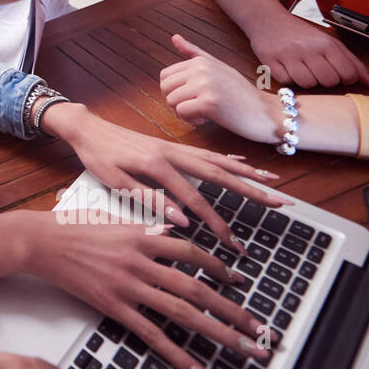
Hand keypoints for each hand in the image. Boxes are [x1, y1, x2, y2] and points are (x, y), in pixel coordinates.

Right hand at [24, 210, 271, 368]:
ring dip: (220, 333)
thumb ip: (145, 227)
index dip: (220, 267)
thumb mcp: (115, 219)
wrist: (40, 241)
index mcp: (143, 235)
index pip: (192, 252)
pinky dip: (180, 356)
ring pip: (183, 312)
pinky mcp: (114, 307)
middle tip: (259, 328)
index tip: (238, 279)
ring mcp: (128, 286)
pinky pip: (153, 336)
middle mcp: (141, 261)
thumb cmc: (73, 227)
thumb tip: (172, 233)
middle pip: (197, 288)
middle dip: (233, 310)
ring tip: (245, 348)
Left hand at [39, 102, 290, 245]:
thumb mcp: (115, 182)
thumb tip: (181, 220)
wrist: (87, 128)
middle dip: (252, 191)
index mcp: (158, 165)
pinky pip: (207, 153)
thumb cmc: (98, 157)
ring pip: (218, 161)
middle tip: (280, 202)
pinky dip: (228, 159)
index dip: (214, 221)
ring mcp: (175, 148)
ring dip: (247, 173)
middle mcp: (172, 154)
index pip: (194, 199)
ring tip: (274, 181)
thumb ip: (148, 199)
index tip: (231, 240)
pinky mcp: (172, 147)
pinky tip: (243, 164)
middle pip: (219, 175)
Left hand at [160, 34, 279, 142]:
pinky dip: (191, 119)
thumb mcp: (219, 67)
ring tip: (205, 112)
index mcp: (201, 61)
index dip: (175, 90)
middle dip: (176, 101)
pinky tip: (208, 118)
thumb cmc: (242, 94)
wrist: (268, 113)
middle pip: (165, 88)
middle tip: (197, 105)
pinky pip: (181, 112)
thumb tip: (174, 37)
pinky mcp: (209, 103)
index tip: (194, 95)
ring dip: (184, 112)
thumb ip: (195, 54)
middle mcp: (201, 69)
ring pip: (171, 101)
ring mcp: (205, 85)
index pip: (165, 75)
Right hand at [249, 11, 368, 88]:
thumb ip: (353, 63)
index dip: (345, 78)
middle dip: (324, 80)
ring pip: (307, 84)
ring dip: (305, 80)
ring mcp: (288, 55)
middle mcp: (309, 48)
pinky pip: (286, 82)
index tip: (336, 71)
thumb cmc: (301, 34)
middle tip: (316, 69)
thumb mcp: (329, 43)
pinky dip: (287, 79)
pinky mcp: (270, 61)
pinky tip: (286, 68)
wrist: (267, 19)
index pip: (348, 74)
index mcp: (327, 43)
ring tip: (301, 68)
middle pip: (329, 81)